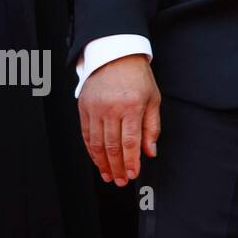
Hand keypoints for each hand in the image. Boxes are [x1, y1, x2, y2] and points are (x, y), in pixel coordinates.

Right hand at [77, 54, 159, 186]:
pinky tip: (97, 160)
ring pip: (97, 144)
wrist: (115, 56)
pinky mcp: (83, 108)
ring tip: (109, 175)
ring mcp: (95, 109)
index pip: (130, 142)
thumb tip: (150, 151)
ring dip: (102, 163)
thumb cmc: (138, 77)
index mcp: (132, 106)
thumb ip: (152, 127)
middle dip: (117, 167)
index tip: (133, 174)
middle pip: (112, 146)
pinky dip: (91, 151)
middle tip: (121, 181)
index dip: (131, 162)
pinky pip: (86, 135)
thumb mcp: (153, 99)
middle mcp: (111, 109)